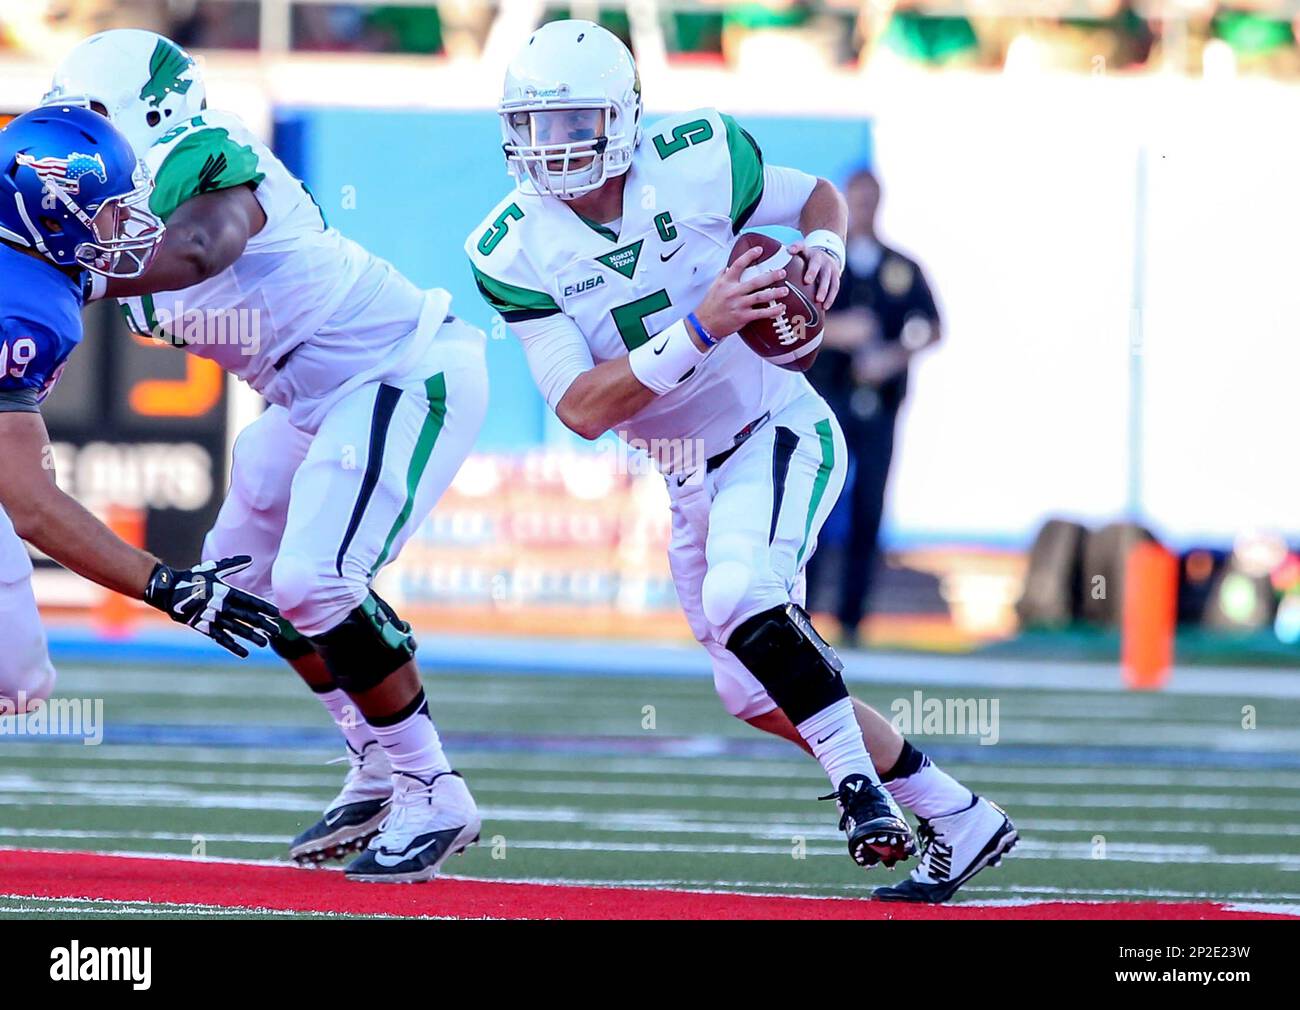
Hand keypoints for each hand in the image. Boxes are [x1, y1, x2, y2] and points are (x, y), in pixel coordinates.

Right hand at [144, 556, 280, 657]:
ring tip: (265, 643)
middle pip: (247, 616)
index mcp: (225, 591)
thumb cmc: (192, 578)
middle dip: (263, 624)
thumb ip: (232, 565)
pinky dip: (233, 646)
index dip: (263, 607)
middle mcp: (221, 606)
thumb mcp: (213, 569)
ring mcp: (213, 618)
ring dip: (252, 636)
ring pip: (237, 629)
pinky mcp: (204, 627)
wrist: (168, 590)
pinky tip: (244, 652)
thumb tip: (249, 558)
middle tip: (277, 630)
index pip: (249, 600)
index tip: (277, 613)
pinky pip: (221, 638)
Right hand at [693, 245, 788, 338]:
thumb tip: (729, 266)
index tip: (759, 250)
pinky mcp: (743, 317)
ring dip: (775, 293)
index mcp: (726, 282)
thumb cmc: (710, 305)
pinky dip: (772, 311)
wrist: (705, 324)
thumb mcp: (714, 286)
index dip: (749, 255)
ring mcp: (739, 304)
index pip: (738, 265)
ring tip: (785, 290)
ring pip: (760, 297)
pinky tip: (780, 308)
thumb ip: (723, 275)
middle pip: (755, 282)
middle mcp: (733, 292)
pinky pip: (761, 313)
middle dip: (771, 276)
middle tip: (782, 272)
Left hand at [788, 240, 840, 307]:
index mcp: (809, 253)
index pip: (802, 247)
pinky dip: (830, 298)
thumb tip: (785, 252)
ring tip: (818, 300)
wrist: (829, 256)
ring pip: (828, 278)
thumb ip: (793, 252)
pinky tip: (825, 307)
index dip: (796, 248)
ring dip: (824, 289)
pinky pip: (835, 288)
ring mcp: (831, 269)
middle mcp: (822, 259)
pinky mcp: (836, 277)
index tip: (790, 251)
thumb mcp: (801, 252)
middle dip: (812, 272)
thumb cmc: (809, 258)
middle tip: (807, 281)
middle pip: (817, 265)